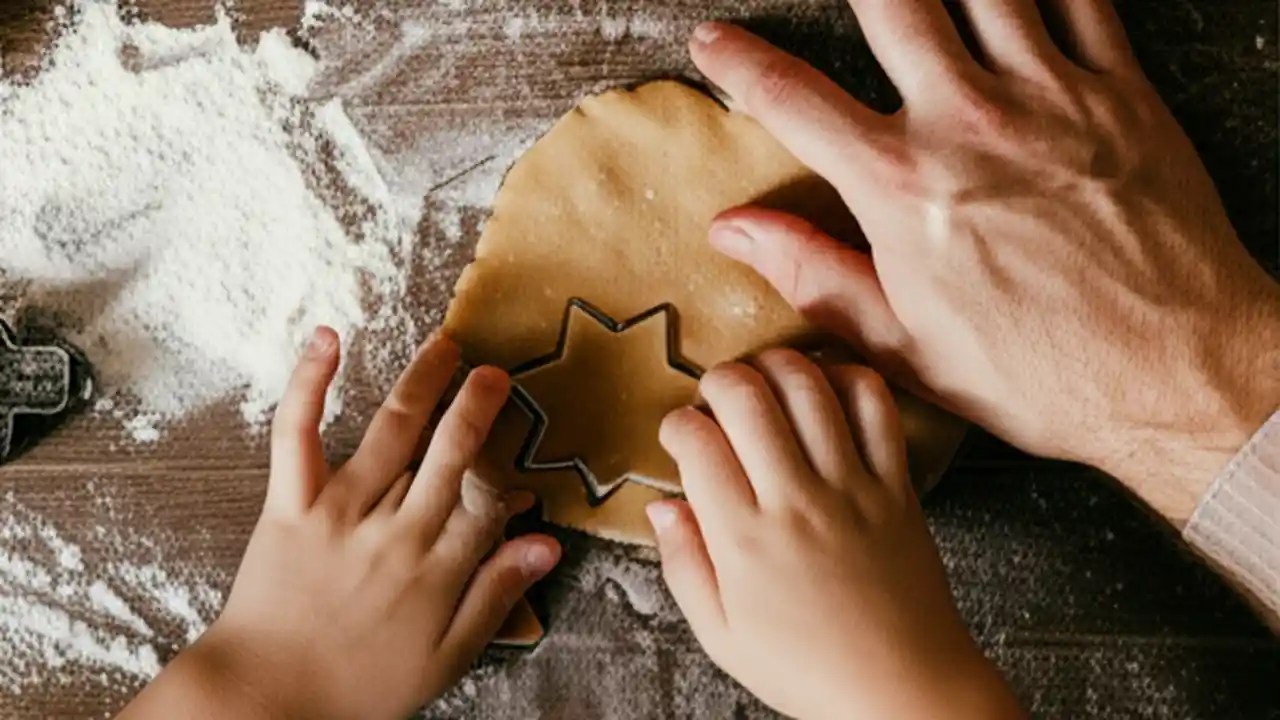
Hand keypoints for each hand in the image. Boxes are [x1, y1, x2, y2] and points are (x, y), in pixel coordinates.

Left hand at [120, 328, 560, 719]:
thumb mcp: (445, 659)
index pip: (488, 504)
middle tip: (495, 374)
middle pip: (450, 454)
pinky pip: (298, 434)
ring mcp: (341, 512)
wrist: (264, 700)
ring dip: (422, 382)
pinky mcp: (290, 504)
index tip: (523, 461)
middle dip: (476, 408)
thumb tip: (548, 544)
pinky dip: (310, 384)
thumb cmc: (357, 688)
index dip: (510, 478)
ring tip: (446, 345)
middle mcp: (396, 531)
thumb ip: (496, 596)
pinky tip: (328, 340)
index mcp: (437, 569)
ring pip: (392, 432)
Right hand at [651, 349, 1021, 719]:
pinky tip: (826, 386)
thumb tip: (660, 505)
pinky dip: (848, 378)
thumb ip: (683, 566)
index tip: (680, 435)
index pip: (696, 442)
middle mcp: (794, 501)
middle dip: (718, 379)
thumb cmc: (808, 669)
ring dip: (776, 365)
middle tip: (716, 397)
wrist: (903, 689)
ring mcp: (850, 487)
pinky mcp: (894, 485)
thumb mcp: (721, 636)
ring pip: (808, 386)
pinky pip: (876, 407)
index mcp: (742, 539)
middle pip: (746, 395)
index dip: (677, 423)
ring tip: (764, 378)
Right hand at [689, 5, 1279, 523]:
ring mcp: (1050, 97)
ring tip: (921, 1)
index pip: (793, 98)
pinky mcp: (1120, 92)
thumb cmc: (1043, 373)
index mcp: (902, 187)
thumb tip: (736, 232)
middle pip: (892, 4)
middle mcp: (968, 122)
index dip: (739, 61)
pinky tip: (1016, 1)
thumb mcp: (905, 344)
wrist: (1179, 372)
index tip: (715, 43)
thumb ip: (813, 272)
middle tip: (845, 5)